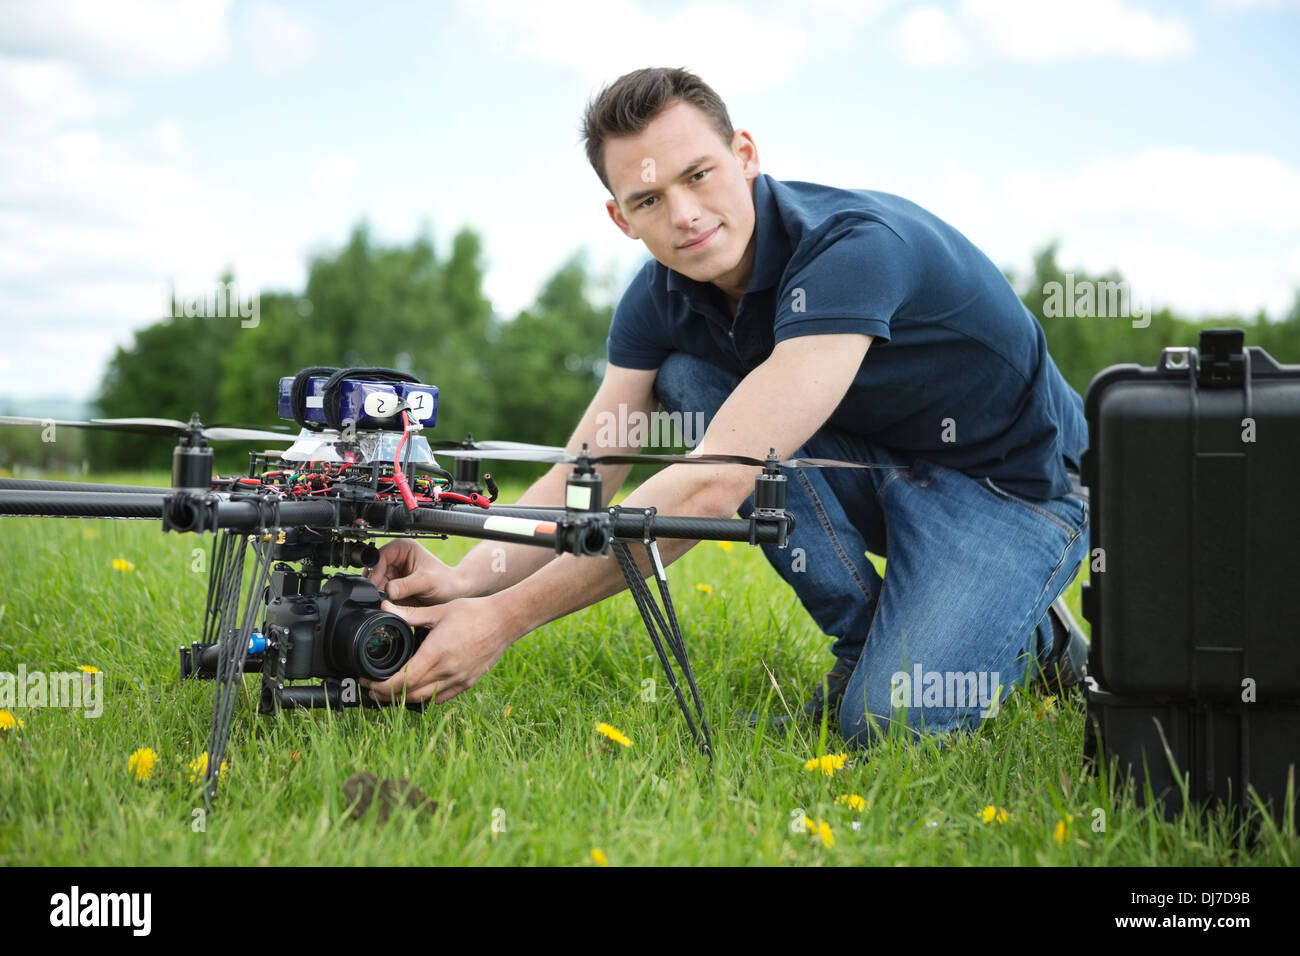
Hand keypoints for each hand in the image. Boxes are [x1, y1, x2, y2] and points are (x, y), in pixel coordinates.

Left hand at [360, 596, 516, 704]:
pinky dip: (424, 697)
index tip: (367, 682)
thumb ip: (409, 614)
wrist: (505, 620)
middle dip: (385, 695)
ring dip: (402, 699)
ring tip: (389, 692)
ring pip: (423, 699)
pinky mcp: (467, 682)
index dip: (379, 687)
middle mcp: (447, 671)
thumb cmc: (474, 612)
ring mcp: (458, 680)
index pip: (401, 681)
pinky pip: (440, 698)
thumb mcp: (438, 610)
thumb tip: (384, 608)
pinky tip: (416, 690)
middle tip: (371, 689)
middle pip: (408, 695)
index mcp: (436, 653)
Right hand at [364, 538, 462, 606]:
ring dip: (379, 594)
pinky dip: (383, 600)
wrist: (452, 594)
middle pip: (375, 571)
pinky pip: (381, 594)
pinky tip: (390, 604)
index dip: (376, 572)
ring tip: (388, 602)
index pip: (380, 557)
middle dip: (376, 585)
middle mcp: (395, 558)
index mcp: (403, 547)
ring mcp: (393, 573)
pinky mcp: (393, 587)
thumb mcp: (426, 581)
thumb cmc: (445, 581)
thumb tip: (388, 590)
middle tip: (380, 597)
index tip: (376, 586)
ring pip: (376, 584)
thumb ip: (406, 585)